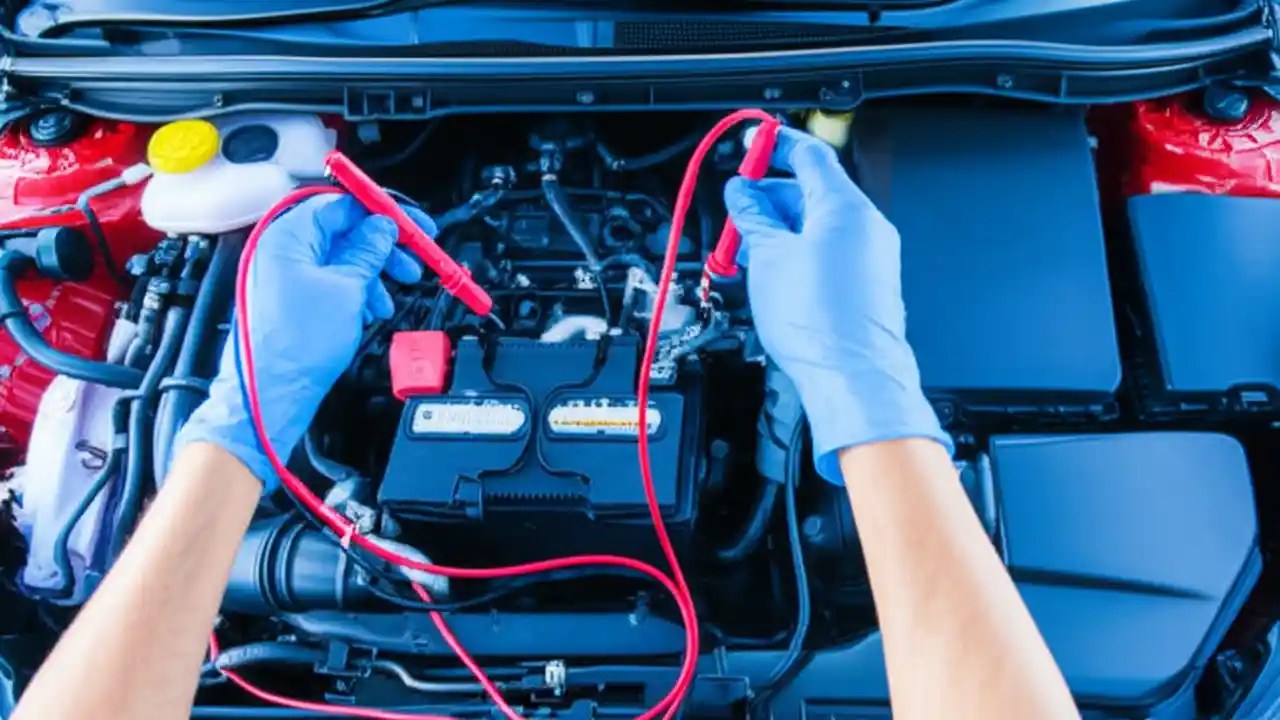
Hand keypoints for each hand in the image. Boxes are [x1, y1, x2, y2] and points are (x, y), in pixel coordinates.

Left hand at [176, 195, 426, 491]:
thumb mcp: (348, 289)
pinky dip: (355, 289)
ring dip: (372, 272)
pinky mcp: (289, 296)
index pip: (342, 204)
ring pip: (339, 257)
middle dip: (382, 246)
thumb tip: (382, 228)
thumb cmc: (297, 346)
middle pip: (343, 230)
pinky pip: (329, 279)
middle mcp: (280, 248)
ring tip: (390, 295)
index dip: (383, 213)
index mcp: (288, 235)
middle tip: (412, 260)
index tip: (411, 225)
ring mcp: (283, 273)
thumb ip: (368, 250)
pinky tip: (370, 308)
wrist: (273, 392)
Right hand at [725, 127, 950, 481]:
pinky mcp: (866, 283)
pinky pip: (828, 251)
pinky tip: (771, 271)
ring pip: (817, 224)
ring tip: (745, 249)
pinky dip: (797, 251)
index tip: (751, 145)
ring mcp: (870, 255)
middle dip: (768, 197)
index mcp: (845, 207)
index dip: (775, 145)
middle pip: (811, 191)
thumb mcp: (768, 258)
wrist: (854, 377)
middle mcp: (866, 226)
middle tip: (735, 211)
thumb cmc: (820, 322)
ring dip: (779, 229)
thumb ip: (753, 218)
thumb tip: (741, 195)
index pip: (810, 155)